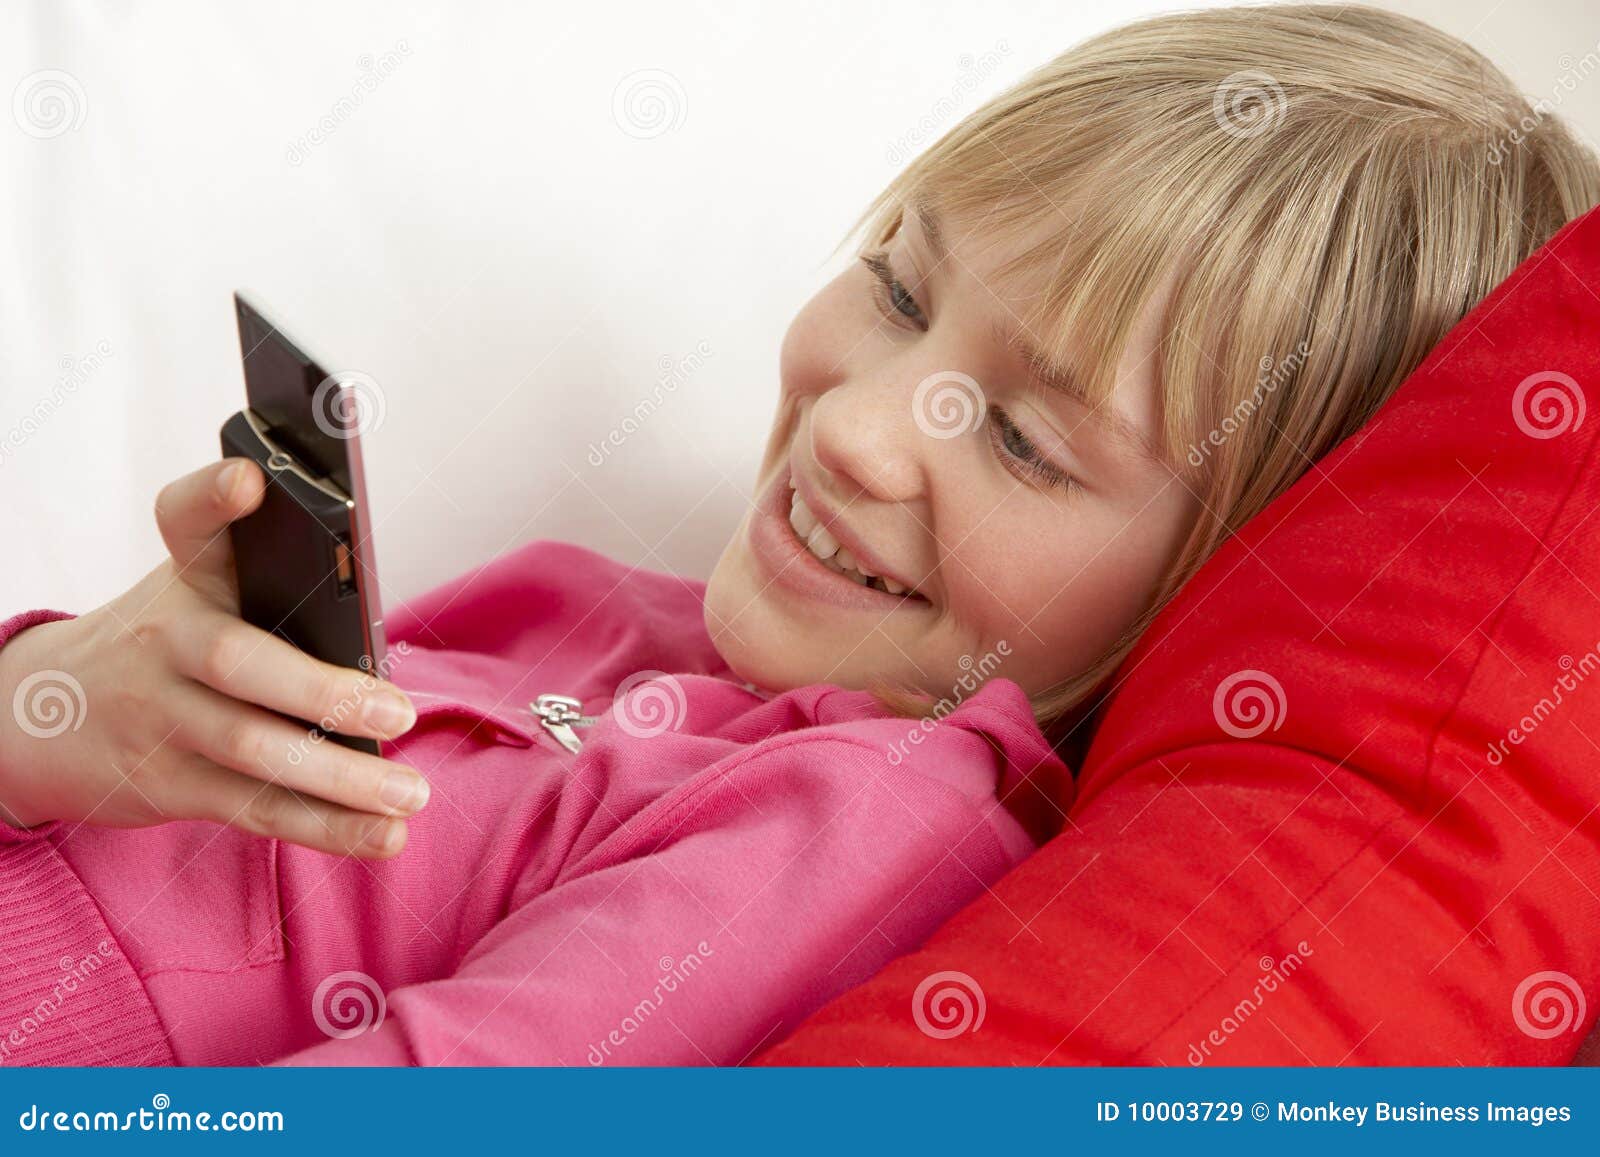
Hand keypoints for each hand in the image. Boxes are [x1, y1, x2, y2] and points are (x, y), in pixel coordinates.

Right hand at [0, 458, 427, 857]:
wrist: (44, 715)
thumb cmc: (170, 640)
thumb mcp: (199, 592)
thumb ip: (275, 592)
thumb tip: (378, 639)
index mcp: (186, 576)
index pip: (187, 520)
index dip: (213, 497)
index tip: (250, 478)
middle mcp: (166, 640)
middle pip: (237, 662)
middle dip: (320, 692)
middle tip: (398, 714)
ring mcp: (160, 716)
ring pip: (252, 750)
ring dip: (339, 780)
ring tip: (410, 795)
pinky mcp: (168, 782)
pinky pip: (255, 807)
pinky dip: (325, 828)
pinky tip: (384, 836)